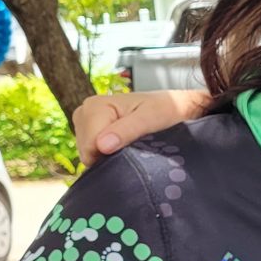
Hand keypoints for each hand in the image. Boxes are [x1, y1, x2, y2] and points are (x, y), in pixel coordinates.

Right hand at [72, 89, 210, 162]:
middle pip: (87, 150)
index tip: (132, 147)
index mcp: (95, 106)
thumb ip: (127, 131)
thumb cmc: (166, 108)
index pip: (90, 145)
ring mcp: (86, 121)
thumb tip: (102, 146)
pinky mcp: (92, 130)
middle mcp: (85, 111)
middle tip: (134, 144)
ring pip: (89, 153)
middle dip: (108, 155)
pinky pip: (93, 151)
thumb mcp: (151, 119)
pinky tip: (124, 145)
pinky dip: (108, 154)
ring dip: (109, 155)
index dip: (109, 154)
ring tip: (132, 143)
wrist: (175, 105)